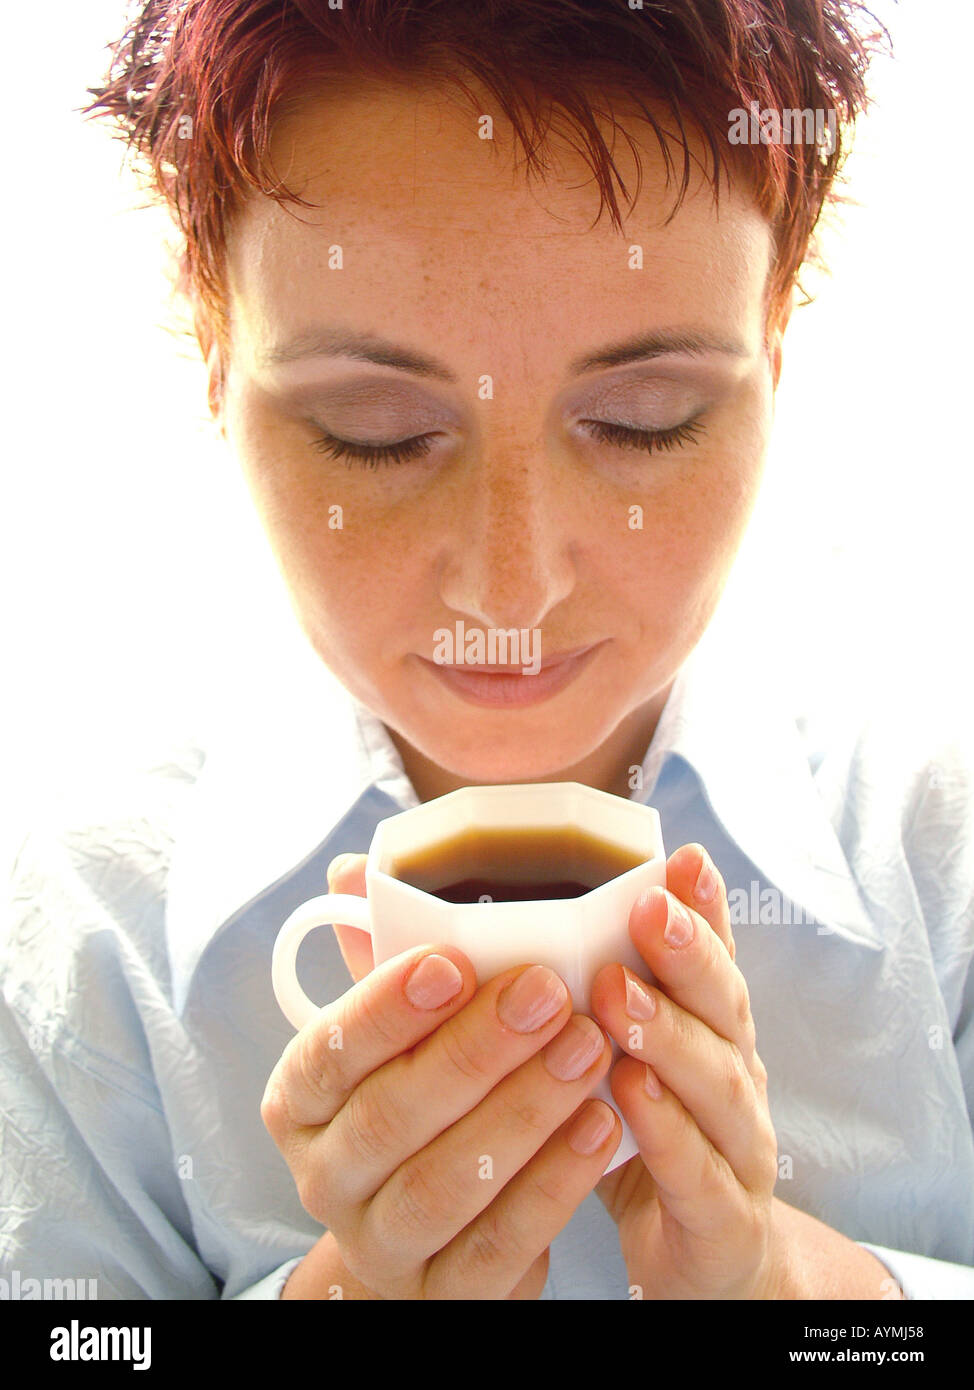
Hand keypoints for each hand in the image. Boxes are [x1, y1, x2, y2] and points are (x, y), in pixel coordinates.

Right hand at [261, 854, 621, 1299]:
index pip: (331, 1050)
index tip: (454, 959)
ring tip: (589, 1046)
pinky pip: (498, 1246)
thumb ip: (385, 956)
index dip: (387, 1006)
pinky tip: (601, 1124)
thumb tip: (357, 865)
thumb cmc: (418, 1100)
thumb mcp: (393, 1035)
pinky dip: (553, 1186)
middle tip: (548, 990)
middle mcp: (326, 1176)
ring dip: (521, 1111)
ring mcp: (380, 1243)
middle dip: (473, 1051)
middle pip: (392, 1117)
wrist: (427, 1237)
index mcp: (303, 1098)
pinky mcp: (444, 1296)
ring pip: (446, 1184)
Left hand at [590, 842, 783, 1298]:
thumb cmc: (647, 1146)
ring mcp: (739, 1147)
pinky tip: (631, 1095)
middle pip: (724, 1006)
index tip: (680, 857)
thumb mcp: (620, 1062)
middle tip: (648, 908)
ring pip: (717, 1082)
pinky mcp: (725, 1219)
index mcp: (710, 1033)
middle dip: (688, 952)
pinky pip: (699, 1170)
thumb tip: (491, 927)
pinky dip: (667, 1130)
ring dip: (670, 1034)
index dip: (702, 909)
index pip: (712, 959)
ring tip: (620, 995)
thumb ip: (580, 1001)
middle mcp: (734, 1077)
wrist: (708, 1266)